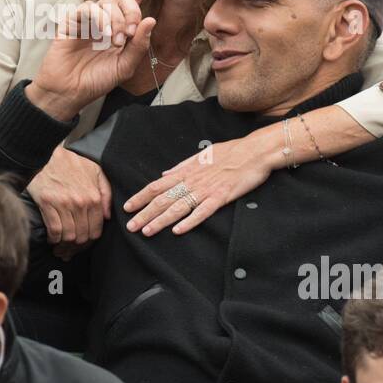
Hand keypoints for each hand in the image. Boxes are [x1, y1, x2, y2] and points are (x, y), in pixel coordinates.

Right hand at [26, 0, 158, 119]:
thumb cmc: (96, 80)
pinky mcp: (72, 19)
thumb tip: (151, 20)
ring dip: (115, 20)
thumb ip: (139, 46)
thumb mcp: (124, 67)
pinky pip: (89, 8)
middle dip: (131, 12)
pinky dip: (99, 18)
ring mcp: (88, 18)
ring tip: (113, 42)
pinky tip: (100, 34)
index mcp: (120, 27)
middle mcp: (105, 19)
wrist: (69, 91)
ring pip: (107, 2)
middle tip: (128, 34)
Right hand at [28, 145, 111, 259]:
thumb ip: (106, 194)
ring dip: (64, 246)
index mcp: (94, 197)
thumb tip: (108, 217)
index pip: (96, 230)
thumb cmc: (73, 162)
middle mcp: (80, 202)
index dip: (90, 242)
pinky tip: (53, 239)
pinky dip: (54, 238)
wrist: (48, 152)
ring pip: (68, 236)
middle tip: (71, 251)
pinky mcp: (47, 203)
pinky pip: (54, 229)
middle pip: (82, 236)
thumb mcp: (97, 172)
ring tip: (61, 248)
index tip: (84, 245)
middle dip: (77, 248)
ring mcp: (63, 204)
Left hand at [124, 131, 272, 234]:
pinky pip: (202, 211)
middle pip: (163, 199)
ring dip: (161, 220)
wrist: (254, 151)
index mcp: (186, 171)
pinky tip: (178, 231)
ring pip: (178, 207)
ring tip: (147, 231)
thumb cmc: (230, 152)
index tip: (127, 207)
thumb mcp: (202, 155)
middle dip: (145, 213)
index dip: (141, 197)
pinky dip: (189, 221)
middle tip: (130, 226)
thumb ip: (182, 166)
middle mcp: (192, 181)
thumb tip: (164, 174)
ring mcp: (206, 189)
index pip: (157, 185)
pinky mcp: (221, 196)